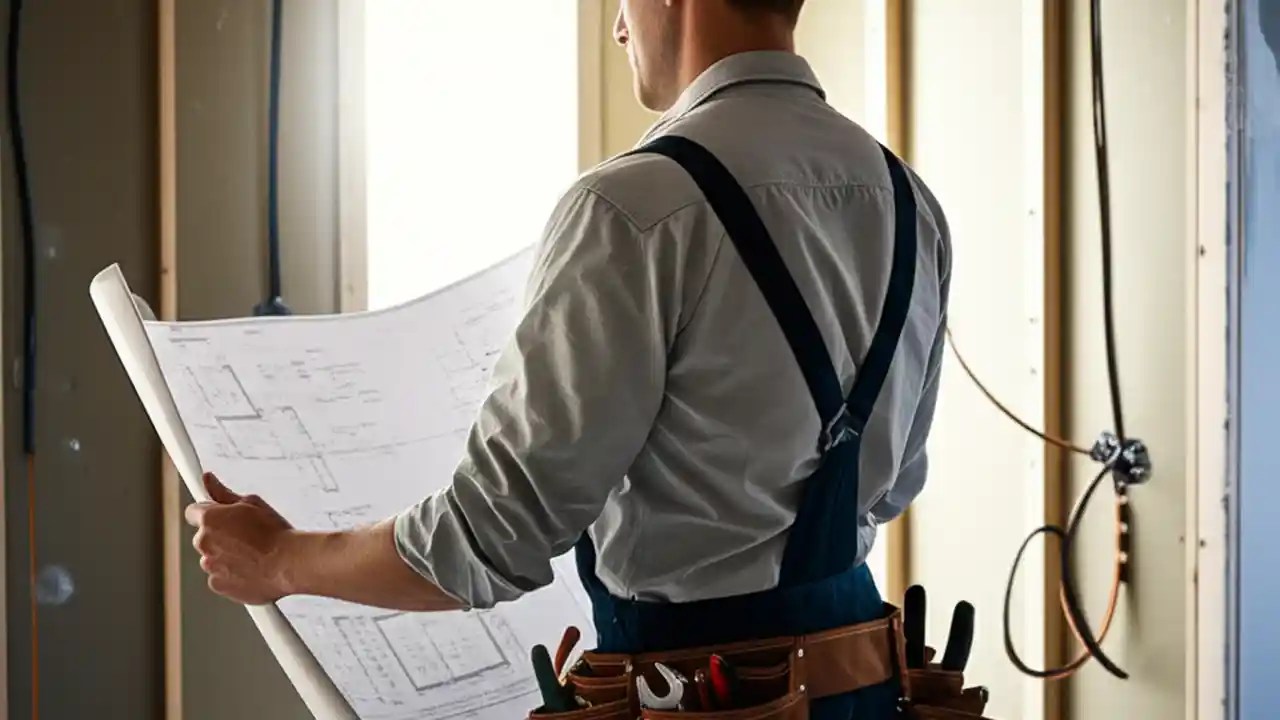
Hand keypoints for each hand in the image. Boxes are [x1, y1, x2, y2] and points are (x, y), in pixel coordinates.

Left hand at [185, 473, 295, 604]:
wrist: (289, 564)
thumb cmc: (275, 534)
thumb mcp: (253, 504)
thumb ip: (224, 494)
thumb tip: (208, 480)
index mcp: (210, 519)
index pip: (193, 511)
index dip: (208, 512)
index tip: (217, 515)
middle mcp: (204, 542)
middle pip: (204, 536)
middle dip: (219, 535)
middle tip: (245, 535)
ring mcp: (210, 565)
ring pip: (212, 557)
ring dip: (225, 555)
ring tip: (253, 554)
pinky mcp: (217, 584)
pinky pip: (219, 577)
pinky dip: (230, 574)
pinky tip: (251, 569)